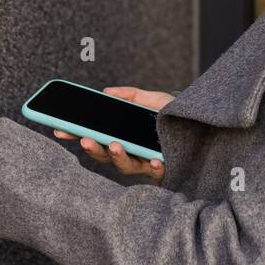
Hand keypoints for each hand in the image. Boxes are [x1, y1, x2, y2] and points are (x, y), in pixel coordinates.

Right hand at [51, 85, 172, 185]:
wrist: (204, 124)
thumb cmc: (175, 114)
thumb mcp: (153, 100)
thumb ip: (131, 95)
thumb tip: (107, 92)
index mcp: (124, 137)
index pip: (96, 138)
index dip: (76, 135)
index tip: (60, 130)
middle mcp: (132, 154)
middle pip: (106, 156)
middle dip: (93, 148)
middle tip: (84, 138)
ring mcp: (147, 164)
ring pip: (126, 166)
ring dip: (119, 156)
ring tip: (116, 144)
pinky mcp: (165, 170)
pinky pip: (157, 173)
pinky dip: (154, 167)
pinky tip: (155, 160)